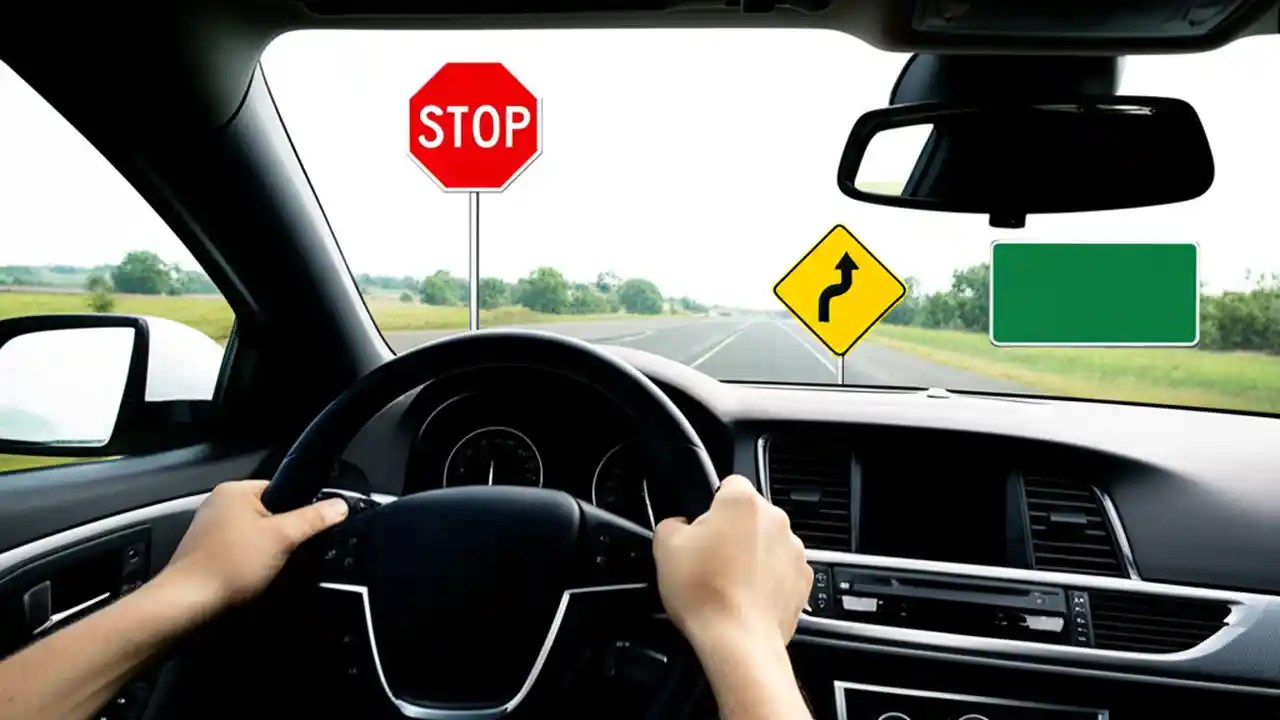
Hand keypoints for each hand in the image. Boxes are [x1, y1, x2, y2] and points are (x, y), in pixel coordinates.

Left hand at [159, 480, 348, 609]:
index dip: (298, 510)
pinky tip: (254, 578)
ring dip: (266, 551)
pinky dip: (249, 563)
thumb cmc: (234, 563)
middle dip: (282, 534)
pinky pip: (238, 551)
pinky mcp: (203, 553)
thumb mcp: (282, 538)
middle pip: (267, 513)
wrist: (187, 603)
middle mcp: (218, 503)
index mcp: (234, 489)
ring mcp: (207, 529)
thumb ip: (313, 519)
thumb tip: (342, 504)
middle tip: (294, 553)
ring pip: (253, 535)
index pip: (280, 489)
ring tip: (275, 569)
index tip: (307, 532)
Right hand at [653, 475, 811, 649]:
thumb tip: (679, 526)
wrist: (738, 641)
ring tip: (728, 583)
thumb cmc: (705, 594)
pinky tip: (746, 597)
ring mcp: (793, 550)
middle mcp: (774, 519)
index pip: (729, 482)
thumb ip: (671, 524)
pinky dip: (768, 579)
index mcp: (741, 502)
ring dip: (752, 554)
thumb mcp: (664, 548)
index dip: (711, 504)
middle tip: (709, 559)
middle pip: (750, 514)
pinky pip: (782, 569)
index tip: (701, 527)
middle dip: (733, 531)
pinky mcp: (803, 579)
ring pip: (767, 542)